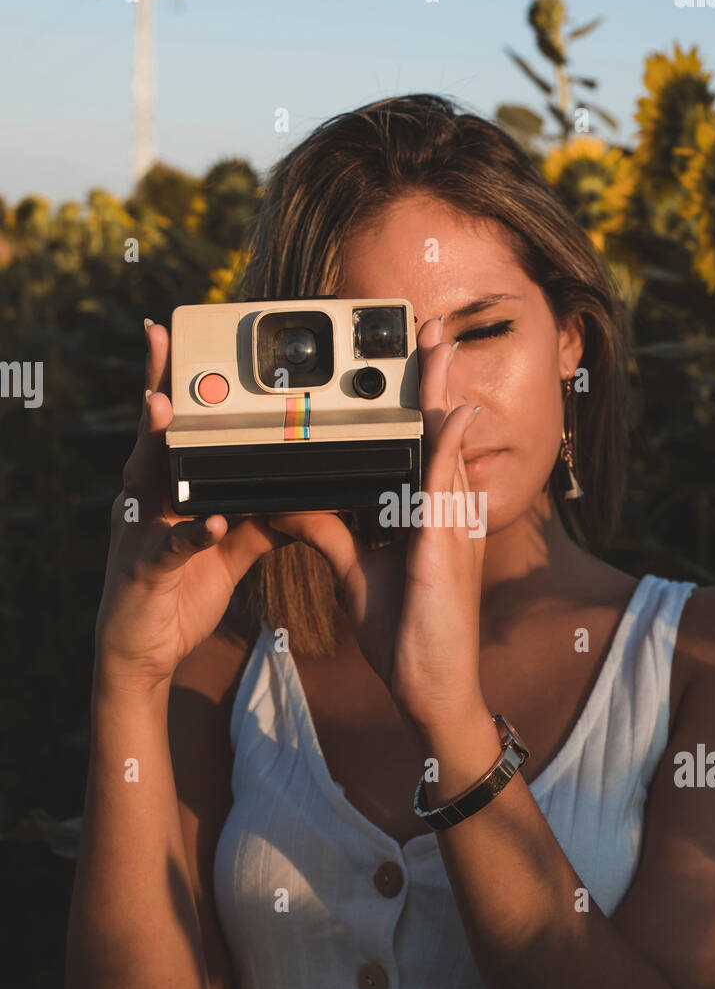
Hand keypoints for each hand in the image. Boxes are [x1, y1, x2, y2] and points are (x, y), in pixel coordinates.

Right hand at [94, 319, 294, 689]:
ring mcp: (141, 532)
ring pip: (146, 479)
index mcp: (164, 489)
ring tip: (166, 408)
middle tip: (162, 342)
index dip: (170, 382)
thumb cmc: (179, 590)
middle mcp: (146, 501)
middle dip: (156, 389)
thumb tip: (300, 493)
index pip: (170, 428)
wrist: (144, 652)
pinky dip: (191, 534)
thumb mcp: (228, 546)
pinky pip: (171, 548)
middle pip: (151, 436)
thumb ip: (261, 516)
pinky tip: (211, 522)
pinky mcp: (147, 570)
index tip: (173, 336)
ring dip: (156, 442)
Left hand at [268, 315, 486, 733]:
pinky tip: (449, 416)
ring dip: (443, 394)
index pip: (424, 445)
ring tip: (438, 347)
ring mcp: (450, 528)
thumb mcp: (357, 573)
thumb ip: (329, 534)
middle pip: (442, 432)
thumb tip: (290, 504)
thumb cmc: (407, 635)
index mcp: (429, 515)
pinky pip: (446, 490)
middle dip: (437, 378)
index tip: (412, 361)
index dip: (421, 400)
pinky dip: (447, 449)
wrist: (431, 689)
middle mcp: (445, 513)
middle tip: (431, 329)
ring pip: (447, 448)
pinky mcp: (445, 549)